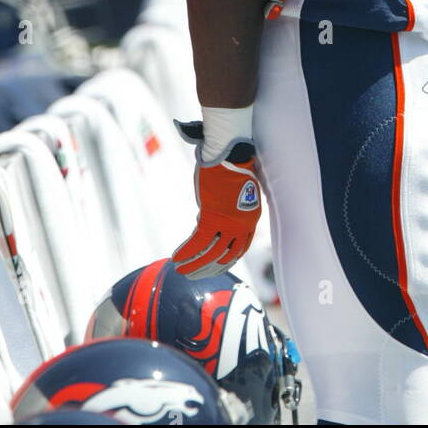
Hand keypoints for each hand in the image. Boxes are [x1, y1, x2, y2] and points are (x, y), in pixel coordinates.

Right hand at [171, 122, 261, 278]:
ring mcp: (229, 222)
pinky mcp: (213, 216)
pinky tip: (176, 258)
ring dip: (195, 265)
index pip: (240, 249)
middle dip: (208, 269)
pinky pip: (198, 242)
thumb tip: (203, 222)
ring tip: (181, 270)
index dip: (225, 261)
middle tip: (193, 274)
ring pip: (211, 253)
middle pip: (227, 257)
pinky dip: (186, 252)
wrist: (229, 153)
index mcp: (252, 220)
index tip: (211, 267)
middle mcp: (243, 225)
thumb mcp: (234, 195)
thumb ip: (225, 213)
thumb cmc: (230, 168)